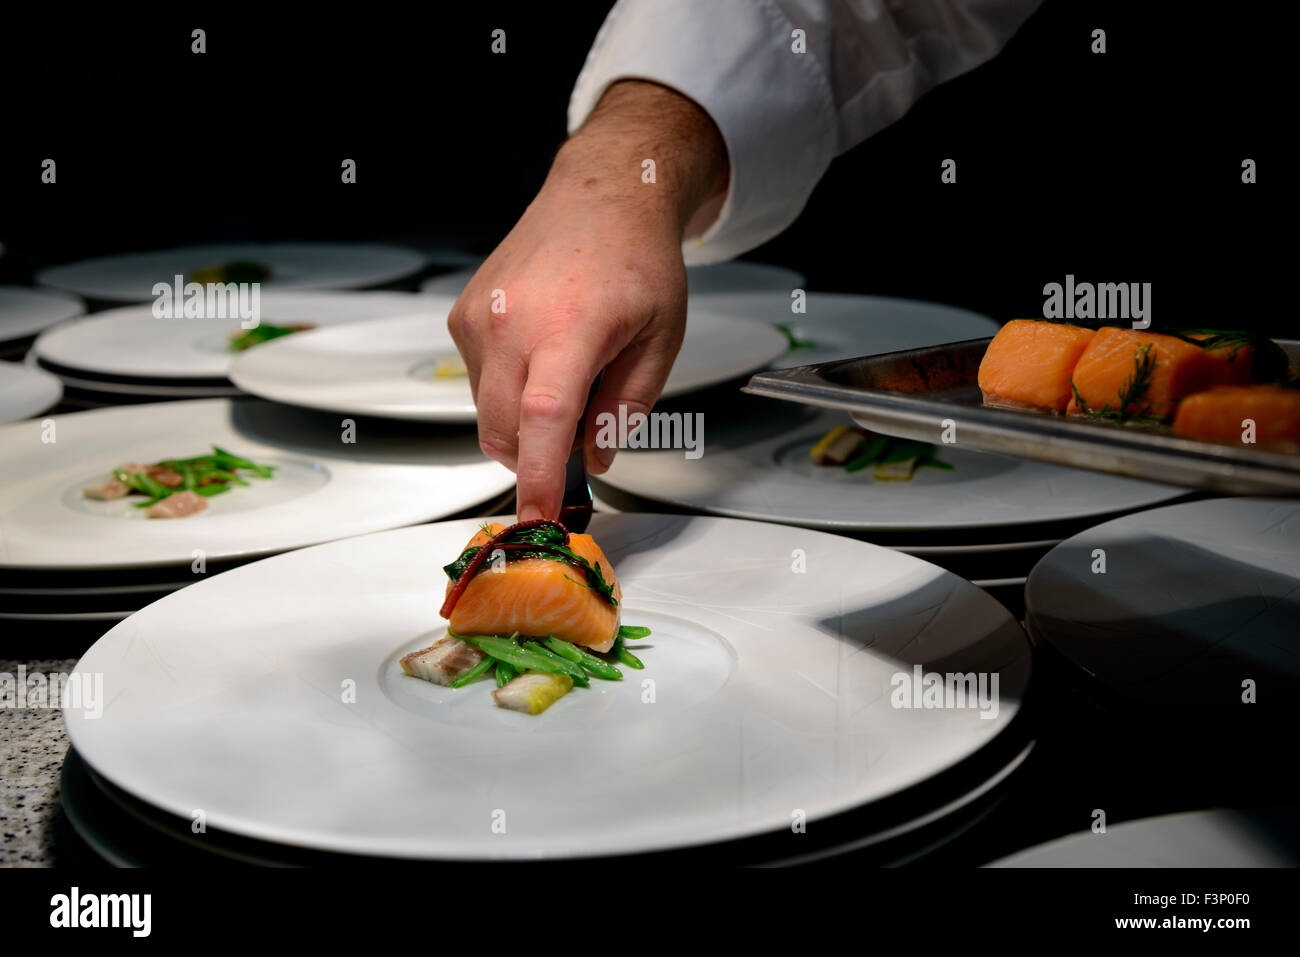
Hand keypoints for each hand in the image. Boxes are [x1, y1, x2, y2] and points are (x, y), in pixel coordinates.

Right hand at [448, 80, 727, 521]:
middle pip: (505, 430)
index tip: (537, 518)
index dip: (538, 477)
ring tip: (567, 378)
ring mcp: (479, 318)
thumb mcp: (660, 341)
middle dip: (538, 457)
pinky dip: (508, 390)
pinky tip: (540, 353)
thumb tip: (593, 460)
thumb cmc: (638, 260)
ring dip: (524, 423)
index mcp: (569, 328)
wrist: (602, 194)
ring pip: (487, 413)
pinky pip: (478, 382)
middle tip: (583, 433)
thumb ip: (626, 409)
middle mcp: (512, 322)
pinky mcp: (462, 316)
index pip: (543, 419)